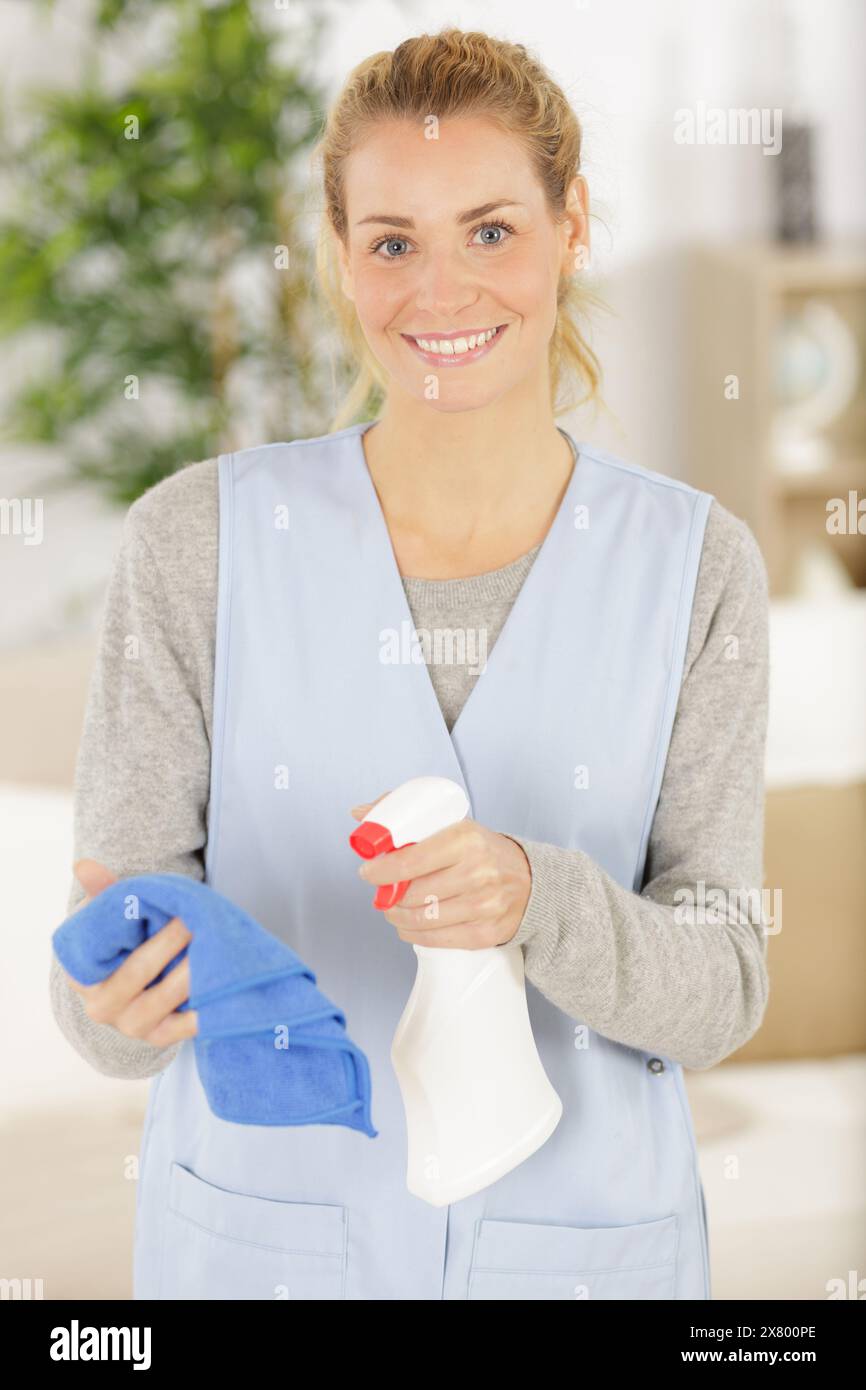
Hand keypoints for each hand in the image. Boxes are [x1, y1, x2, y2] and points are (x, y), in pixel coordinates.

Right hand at [61, 858, 197, 1045]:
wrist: (138, 985)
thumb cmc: (124, 943)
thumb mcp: (111, 919)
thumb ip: (102, 893)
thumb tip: (83, 865)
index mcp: (82, 976)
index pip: (102, 952)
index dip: (132, 929)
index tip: (164, 907)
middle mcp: (101, 1007)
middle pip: (137, 971)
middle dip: (168, 943)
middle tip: (194, 920)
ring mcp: (130, 1026)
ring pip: (164, 998)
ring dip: (190, 972)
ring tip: (212, 947)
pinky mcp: (158, 1038)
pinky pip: (184, 1026)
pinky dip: (204, 1008)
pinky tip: (222, 988)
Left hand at [349, 799, 530, 947]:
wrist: (530, 881)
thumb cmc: (482, 851)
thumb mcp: (452, 824)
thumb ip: (405, 814)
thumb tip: (359, 813)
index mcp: (465, 838)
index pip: (408, 861)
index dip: (380, 871)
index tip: (368, 872)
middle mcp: (477, 872)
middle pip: (411, 894)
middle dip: (389, 895)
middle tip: (384, 891)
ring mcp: (484, 905)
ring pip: (421, 920)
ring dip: (398, 916)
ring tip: (394, 908)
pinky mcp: (486, 933)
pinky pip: (436, 940)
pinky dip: (414, 934)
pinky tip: (410, 924)